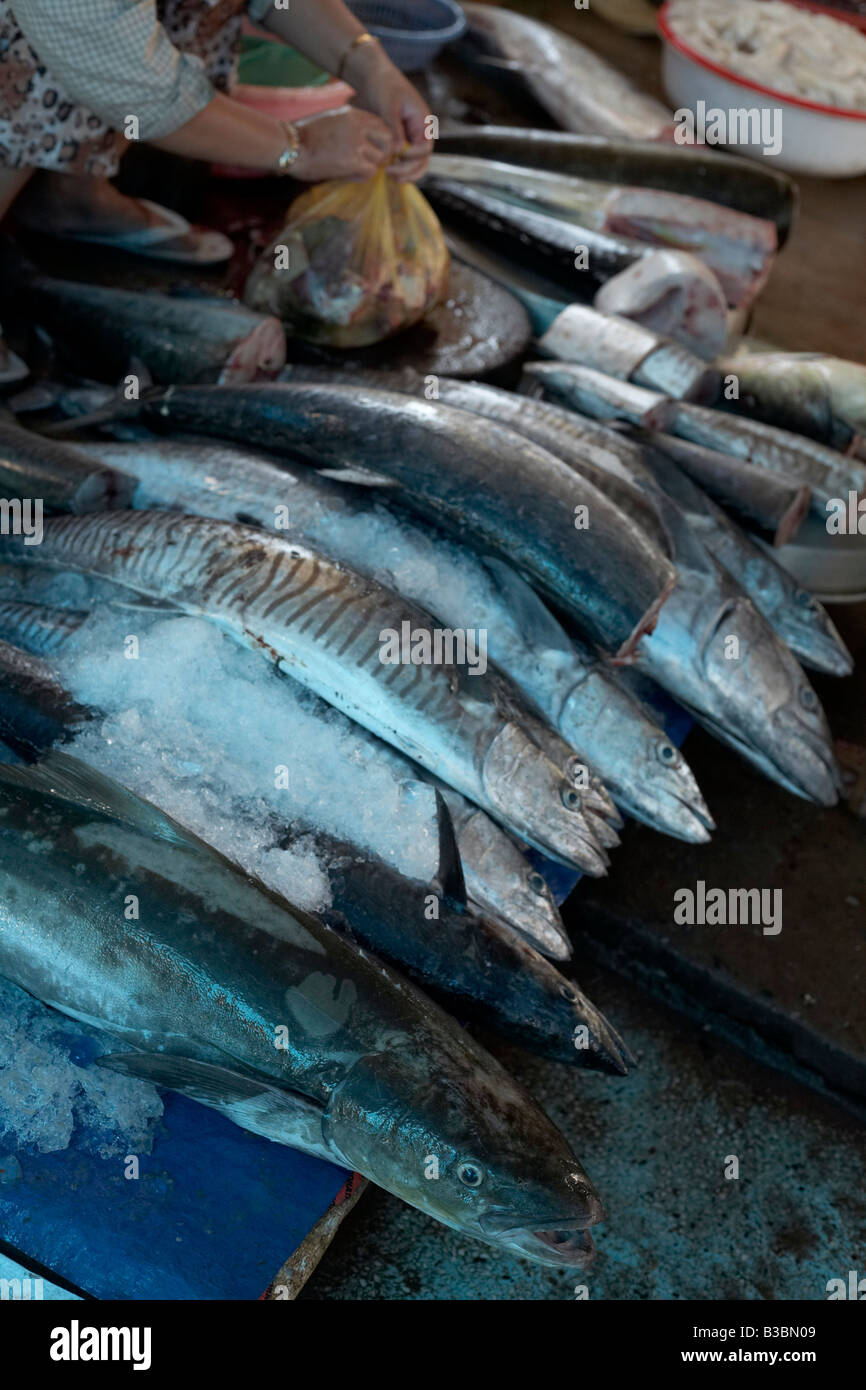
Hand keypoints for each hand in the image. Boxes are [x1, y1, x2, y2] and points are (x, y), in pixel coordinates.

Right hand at [292, 106, 393, 181]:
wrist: (289, 146)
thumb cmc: (302, 136)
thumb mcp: (328, 121)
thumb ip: (346, 126)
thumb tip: (356, 139)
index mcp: (352, 114)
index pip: (381, 124)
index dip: (379, 139)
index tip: (370, 148)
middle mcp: (358, 125)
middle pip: (388, 139)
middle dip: (382, 152)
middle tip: (369, 160)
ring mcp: (357, 143)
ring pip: (380, 158)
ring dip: (370, 166)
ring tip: (354, 169)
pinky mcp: (353, 161)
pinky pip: (370, 172)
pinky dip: (362, 176)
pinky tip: (349, 175)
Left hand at [344, 42, 432, 180]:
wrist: (373, 75)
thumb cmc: (383, 85)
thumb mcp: (389, 106)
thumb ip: (395, 129)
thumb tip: (399, 152)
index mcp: (422, 121)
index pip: (426, 148)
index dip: (415, 157)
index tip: (399, 159)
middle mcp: (419, 131)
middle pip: (422, 160)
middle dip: (409, 170)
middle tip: (391, 174)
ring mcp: (410, 136)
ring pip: (414, 162)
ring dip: (405, 172)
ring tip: (389, 175)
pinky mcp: (400, 139)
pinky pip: (403, 158)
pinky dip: (397, 166)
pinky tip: (385, 169)